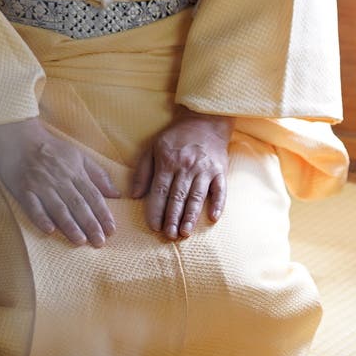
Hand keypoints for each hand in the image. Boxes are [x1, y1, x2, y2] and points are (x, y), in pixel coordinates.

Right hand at [0, 118, 118, 246]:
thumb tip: (117, 194)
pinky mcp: (23, 189)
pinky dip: (40, 218)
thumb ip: (98, 175)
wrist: (18, 136)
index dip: (103, 214)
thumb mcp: (78, 156)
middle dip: (90, 224)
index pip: (93, 196)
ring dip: (70, 225)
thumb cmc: (51, 148)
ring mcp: (41, 185)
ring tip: (80, 241)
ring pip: (58, 208)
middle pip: (78, 205)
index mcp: (75, 173)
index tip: (112, 230)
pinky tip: (49, 230)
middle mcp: (60, 180)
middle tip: (100, 242)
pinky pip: (32, 206)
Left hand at [132, 106, 233, 239]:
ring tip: (185, 232)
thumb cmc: (176, 137)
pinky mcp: (220, 170)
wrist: (205, 120)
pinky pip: (220, 189)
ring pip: (197, 196)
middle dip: (172, 218)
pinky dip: (218, 203)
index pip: (160, 191)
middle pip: (178, 197)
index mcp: (168, 162)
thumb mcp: (153, 147)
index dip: (156, 210)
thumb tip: (135, 195)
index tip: (154, 226)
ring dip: (191, 216)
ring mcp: (205, 169)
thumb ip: (142, 171)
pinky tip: (213, 217)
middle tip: (169, 235)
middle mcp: (186, 167)